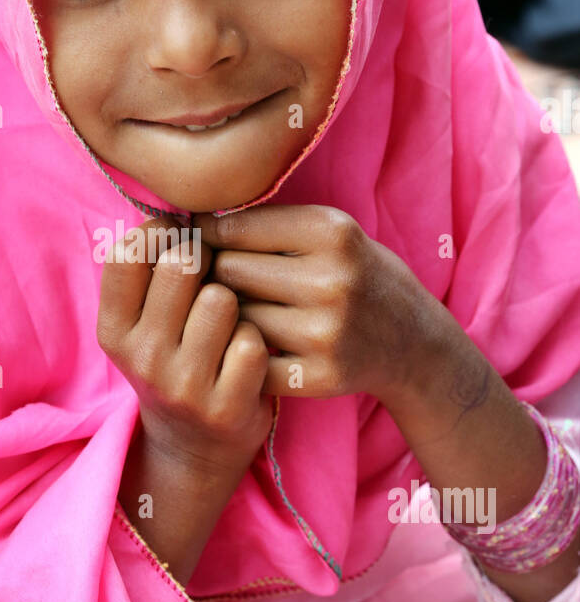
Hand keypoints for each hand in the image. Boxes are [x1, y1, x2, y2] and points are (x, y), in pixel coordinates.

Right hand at [97, 216, 273, 475]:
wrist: (197, 447)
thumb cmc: (177, 361)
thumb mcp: (144, 324)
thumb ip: (151, 271)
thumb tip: (178, 205)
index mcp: (113, 330)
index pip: (130, 250)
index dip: (163, 234)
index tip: (181, 245)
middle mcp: (140, 358)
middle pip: (182, 264)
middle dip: (206, 264)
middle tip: (212, 282)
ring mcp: (182, 385)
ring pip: (222, 299)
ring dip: (236, 304)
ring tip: (230, 326)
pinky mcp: (225, 407)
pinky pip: (252, 341)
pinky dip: (257, 341)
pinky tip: (248, 357)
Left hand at [195, 205, 436, 405]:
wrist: (414, 342)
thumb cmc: (355, 275)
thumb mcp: (328, 232)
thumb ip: (265, 224)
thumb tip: (187, 225)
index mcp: (331, 232)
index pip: (231, 229)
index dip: (207, 238)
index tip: (203, 246)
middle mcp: (331, 281)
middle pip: (227, 273)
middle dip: (217, 276)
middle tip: (223, 283)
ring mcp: (326, 333)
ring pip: (233, 318)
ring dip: (230, 317)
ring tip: (246, 312)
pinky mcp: (320, 377)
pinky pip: (249, 362)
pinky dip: (242, 354)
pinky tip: (253, 347)